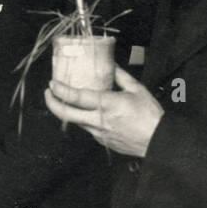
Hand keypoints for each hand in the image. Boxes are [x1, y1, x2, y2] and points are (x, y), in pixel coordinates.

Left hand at [44, 65, 163, 157]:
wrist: (158, 141)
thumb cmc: (150, 115)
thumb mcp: (137, 90)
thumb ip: (120, 76)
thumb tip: (110, 65)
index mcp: (108, 105)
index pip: (77, 98)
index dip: (61, 90)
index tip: (52, 83)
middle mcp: (99, 120)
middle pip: (67, 114)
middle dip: (52, 103)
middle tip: (48, 93)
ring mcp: (98, 133)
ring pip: (76, 122)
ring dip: (67, 111)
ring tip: (65, 100)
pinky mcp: (101, 141)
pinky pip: (87, 128)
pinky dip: (83, 119)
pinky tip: (86, 112)